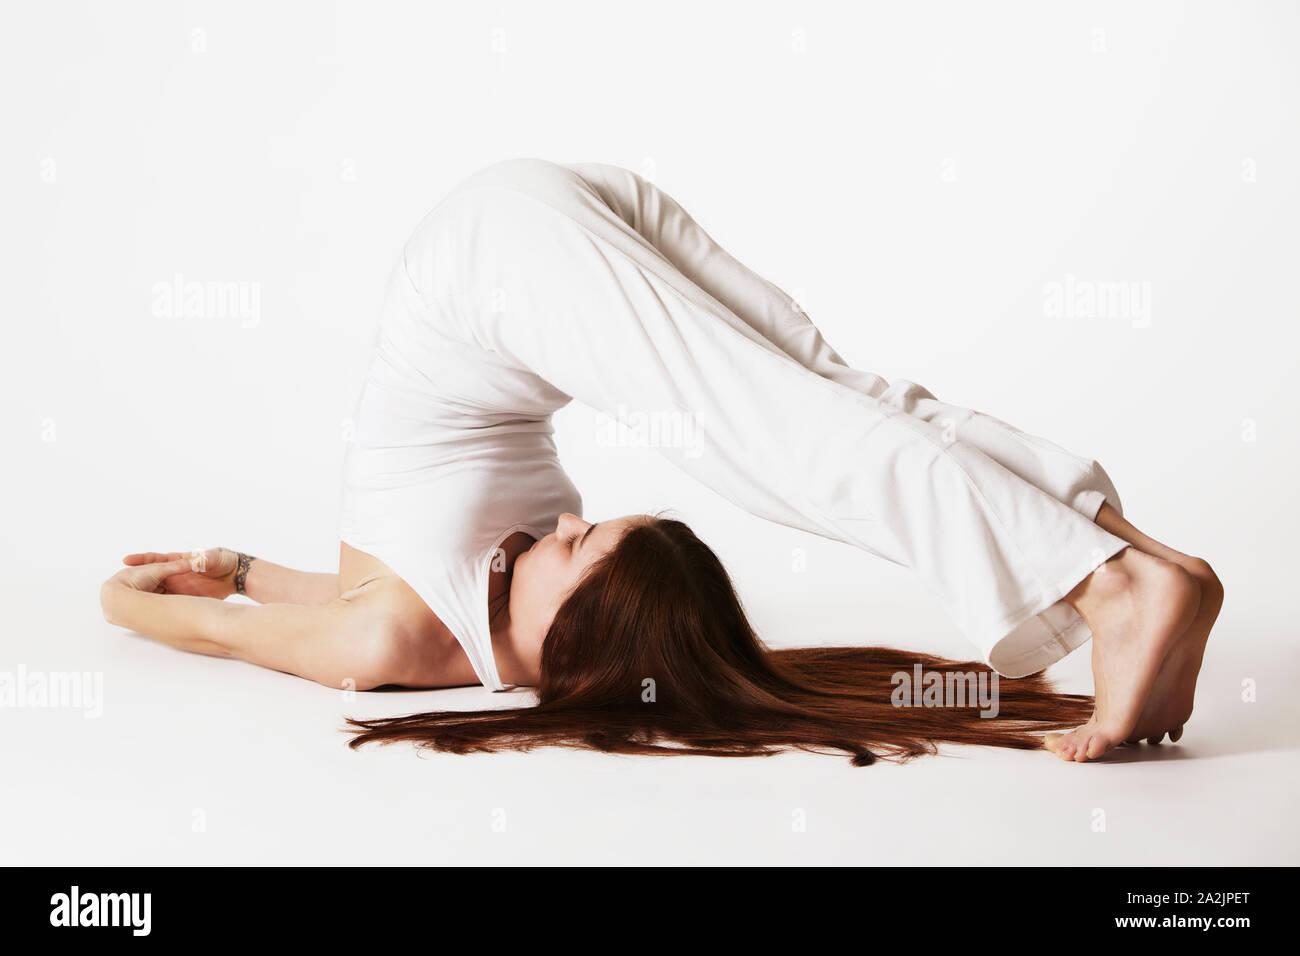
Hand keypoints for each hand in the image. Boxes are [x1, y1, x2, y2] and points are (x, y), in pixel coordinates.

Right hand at [120, 548, 238, 597]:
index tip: (126, 561)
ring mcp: (176, 587)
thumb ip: (207, 558)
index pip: (155, 560)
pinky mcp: (183, 598)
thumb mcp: (216, 557)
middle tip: (118, 587)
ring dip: (143, 597)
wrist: (235, 576)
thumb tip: (200, 559)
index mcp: (178, 561)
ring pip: (155, 592)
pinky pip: (166, 603)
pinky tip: (147, 614)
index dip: (140, 560)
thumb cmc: (224, 561)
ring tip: (126, 603)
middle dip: (134, 582)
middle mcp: (173, 575)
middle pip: (149, 578)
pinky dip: (157, 608)